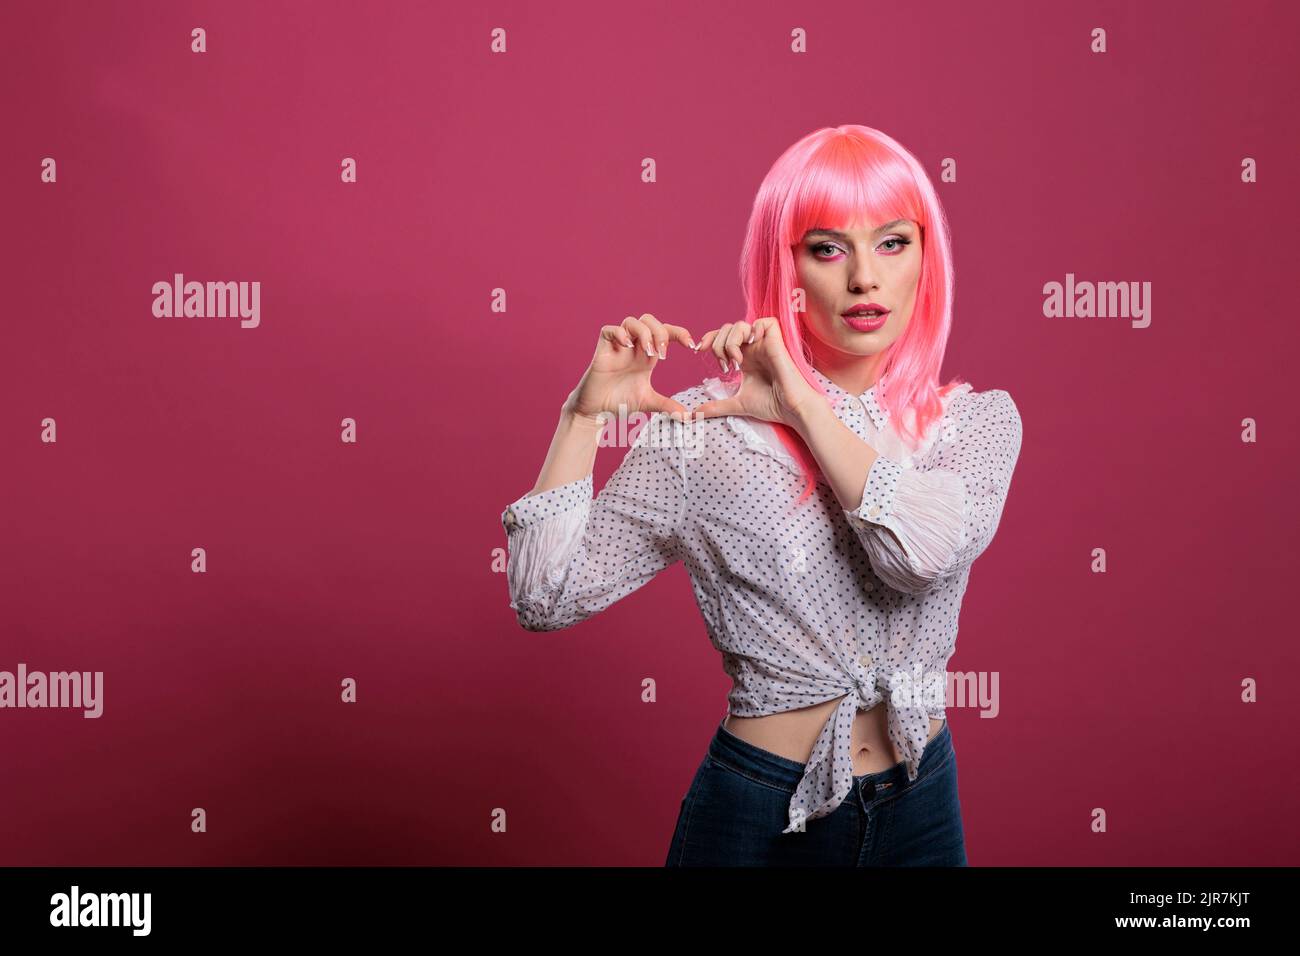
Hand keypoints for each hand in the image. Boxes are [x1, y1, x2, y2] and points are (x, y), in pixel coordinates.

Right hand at [565, 313, 697, 423]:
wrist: (596, 411)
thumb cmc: (619, 403)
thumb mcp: (648, 402)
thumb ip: (667, 405)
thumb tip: (687, 416)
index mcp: (646, 355)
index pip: (665, 332)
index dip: (680, 333)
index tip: (692, 346)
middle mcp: (633, 347)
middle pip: (649, 320)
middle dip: (660, 332)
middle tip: (664, 355)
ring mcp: (617, 347)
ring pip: (631, 321)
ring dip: (644, 333)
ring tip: (648, 353)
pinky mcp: (602, 351)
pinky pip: (608, 330)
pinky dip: (619, 334)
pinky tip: (627, 347)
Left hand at [691, 317, 820, 428]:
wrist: (791, 409)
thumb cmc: (771, 405)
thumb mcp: (737, 404)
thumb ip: (716, 406)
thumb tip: (695, 413)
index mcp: (744, 357)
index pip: (722, 338)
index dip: (708, 339)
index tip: (698, 350)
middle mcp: (753, 348)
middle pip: (727, 328)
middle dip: (717, 344)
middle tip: (724, 365)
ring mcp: (765, 343)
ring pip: (740, 324)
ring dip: (731, 341)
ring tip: (736, 362)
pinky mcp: (777, 342)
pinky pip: (765, 322)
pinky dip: (754, 330)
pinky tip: (752, 347)